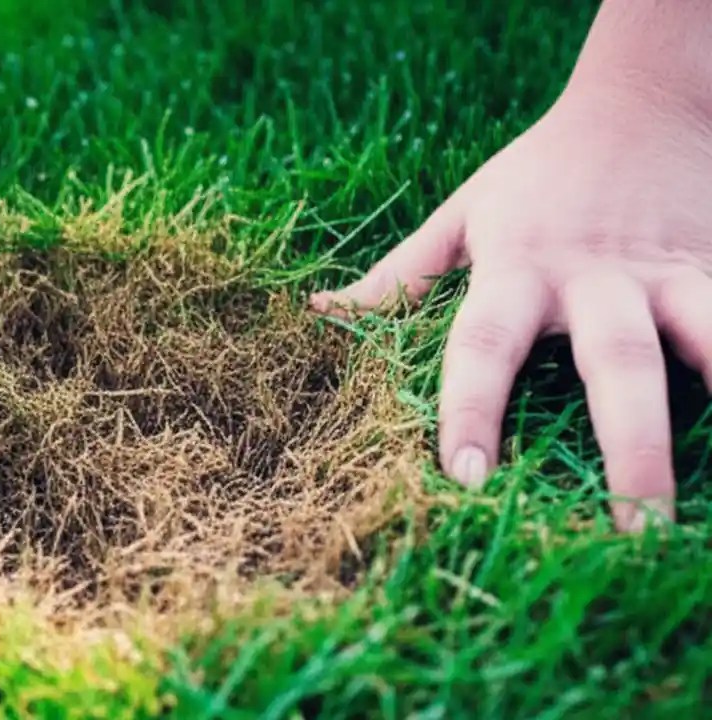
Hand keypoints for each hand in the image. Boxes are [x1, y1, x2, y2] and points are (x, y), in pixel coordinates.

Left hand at [312, 74, 711, 530]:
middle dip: (629, 448)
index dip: (471, 410)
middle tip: (632, 533)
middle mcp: (596, 278)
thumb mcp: (464, 215)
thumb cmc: (538, 173)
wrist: (650, 101)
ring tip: (711, 503)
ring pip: (706, 341)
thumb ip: (401, 274)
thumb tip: (321, 313)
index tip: (463, 477)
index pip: (484, 346)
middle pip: (615, 363)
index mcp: (518, 269)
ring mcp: (669, 275)